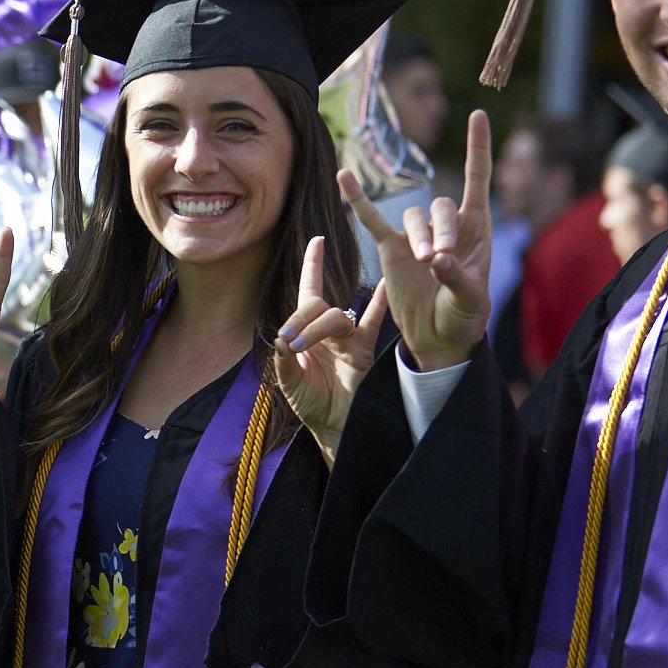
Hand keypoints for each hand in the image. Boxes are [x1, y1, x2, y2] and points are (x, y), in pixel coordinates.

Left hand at [272, 236, 388, 461]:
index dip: (312, 267)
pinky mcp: (365, 350)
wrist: (336, 427)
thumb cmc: (312, 404)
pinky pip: (374, 323)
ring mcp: (348, 339)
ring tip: (303, 345)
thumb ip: (284, 361)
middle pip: (317, 307)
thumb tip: (281, 338)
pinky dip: (380, 304)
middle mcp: (329, 331)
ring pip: (336, 317)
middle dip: (301, 320)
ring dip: (317, 327)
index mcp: (308, 334)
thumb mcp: (290, 383)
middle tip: (291, 340)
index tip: (317, 241)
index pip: (309, 293)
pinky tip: (386, 286)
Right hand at [341, 108, 491, 371]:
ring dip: (419, 236)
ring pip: (413, 217)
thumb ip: (458, 278)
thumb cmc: (464, 318)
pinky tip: (343, 176)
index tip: (478, 115)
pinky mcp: (391, 249)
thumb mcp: (471, 301)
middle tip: (438, 259)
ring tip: (424, 263)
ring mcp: (416, 236)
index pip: (477, 179)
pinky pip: (372, 220)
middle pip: (441, 206)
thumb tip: (437, 260)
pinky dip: (358, 200)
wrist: (438, 338)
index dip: (478, 147)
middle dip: (441, 229)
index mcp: (476, 230)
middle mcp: (446, 226)